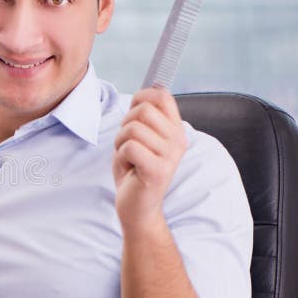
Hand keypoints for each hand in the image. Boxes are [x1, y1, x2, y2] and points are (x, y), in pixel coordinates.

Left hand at [112, 87, 186, 231]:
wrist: (137, 208)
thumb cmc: (135, 171)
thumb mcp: (141, 138)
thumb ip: (145, 117)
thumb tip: (149, 89)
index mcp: (176, 130)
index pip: (162, 96)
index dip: (140, 99)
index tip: (133, 118)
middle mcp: (178, 140)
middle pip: (143, 110)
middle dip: (125, 126)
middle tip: (128, 146)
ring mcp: (170, 155)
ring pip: (132, 129)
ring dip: (120, 144)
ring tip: (129, 159)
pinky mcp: (158, 170)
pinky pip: (129, 147)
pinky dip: (120, 157)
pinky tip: (129, 169)